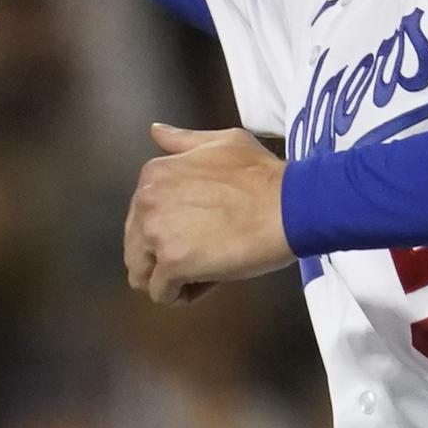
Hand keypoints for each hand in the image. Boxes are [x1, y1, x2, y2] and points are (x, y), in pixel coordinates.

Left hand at [123, 125, 290, 304]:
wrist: (290, 205)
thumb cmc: (263, 175)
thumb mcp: (221, 142)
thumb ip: (183, 141)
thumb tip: (155, 131)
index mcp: (154, 174)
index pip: (142, 217)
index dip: (174, 229)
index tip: (205, 229)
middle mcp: (146, 201)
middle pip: (137, 248)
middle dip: (166, 257)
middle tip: (207, 253)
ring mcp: (157, 232)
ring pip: (142, 275)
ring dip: (170, 279)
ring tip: (205, 270)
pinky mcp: (172, 263)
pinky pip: (162, 294)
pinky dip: (183, 295)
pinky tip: (208, 282)